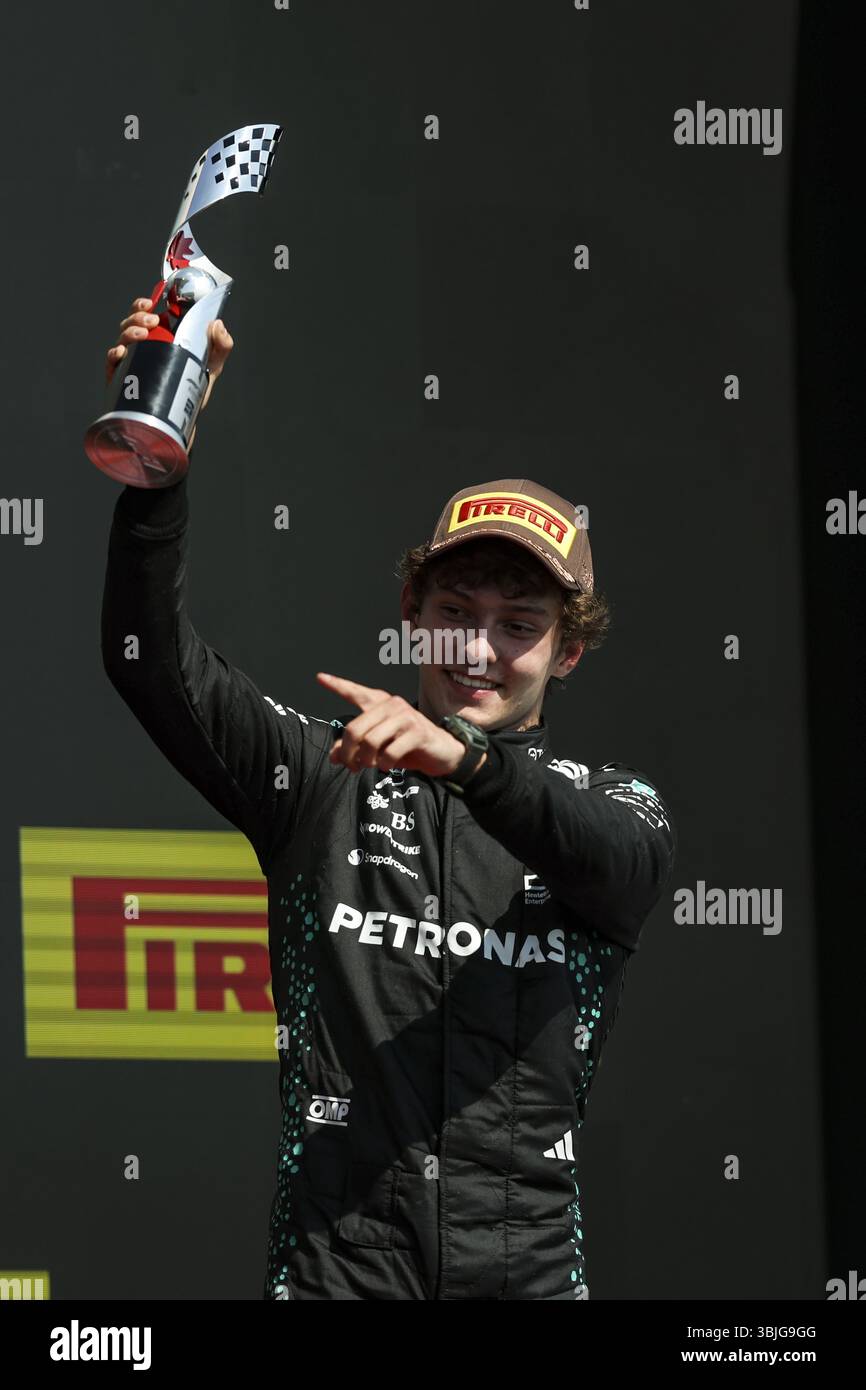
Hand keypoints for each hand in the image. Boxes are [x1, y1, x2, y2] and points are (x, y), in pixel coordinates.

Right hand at [104, 295, 233, 449]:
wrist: (182, 423)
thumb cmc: (192, 390)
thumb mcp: (211, 367)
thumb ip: (220, 346)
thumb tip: (217, 324)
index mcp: (158, 339)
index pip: (144, 315)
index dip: (142, 305)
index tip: (150, 303)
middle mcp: (141, 348)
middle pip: (130, 323)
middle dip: (137, 317)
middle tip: (152, 321)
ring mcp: (130, 363)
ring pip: (121, 339)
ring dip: (129, 332)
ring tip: (143, 335)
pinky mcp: (120, 380)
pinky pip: (112, 363)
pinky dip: (115, 354)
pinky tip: (122, 353)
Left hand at [318, 672, 470, 777]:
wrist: (443, 753)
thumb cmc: (407, 747)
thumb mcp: (378, 748)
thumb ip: (356, 749)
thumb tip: (334, 757)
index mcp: (380, 704)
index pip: (355, 692)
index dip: (337, 685)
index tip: (320, 677)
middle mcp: (391, 705)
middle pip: (355, 729)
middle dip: (348, 752)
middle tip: (350, 766)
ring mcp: (405, 717)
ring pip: (370, 742)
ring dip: (366, 760)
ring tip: (370, 766)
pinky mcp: (417, 732)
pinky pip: (389, 752)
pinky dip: (384, 764)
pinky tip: (388, 766)